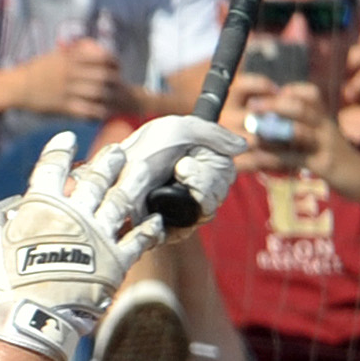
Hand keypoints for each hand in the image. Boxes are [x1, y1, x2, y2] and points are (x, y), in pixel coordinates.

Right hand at [0, 127, 220, 360]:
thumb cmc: (8, 285)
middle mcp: (75, 213)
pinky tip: (157, 220)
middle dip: (108, 161)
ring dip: (133, 182)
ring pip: (122, 199)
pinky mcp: (117, 260)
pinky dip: (149, 229)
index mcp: (43, 206)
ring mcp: (99, 235)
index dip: (60, 150)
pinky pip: (139, 239)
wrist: (36, 317)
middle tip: (117, 151)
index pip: (52, 167)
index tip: (67, 139)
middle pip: (96, 178)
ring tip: (142, 169)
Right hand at [20, 36, 125, 118]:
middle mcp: (71, 73)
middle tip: (117, 87)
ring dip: (109, 99)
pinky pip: (88, 111)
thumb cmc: (38, 70)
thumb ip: (75, 51)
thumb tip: (93, 46)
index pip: (102, 57)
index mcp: (71, 58)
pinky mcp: (63, 107)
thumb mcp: (56, 55)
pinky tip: (100, 114)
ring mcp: (68, 90)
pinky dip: (98, 113)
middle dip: (115, 82)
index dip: (114, 63)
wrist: (17, 87)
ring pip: (99, 94)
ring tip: (113, 102)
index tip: (116, 68)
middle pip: (104, 77)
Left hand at [96, 110, 245, 225]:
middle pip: (220, 194)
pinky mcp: (163, 228)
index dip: (213, 170)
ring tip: (173, 181)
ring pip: (207, 211)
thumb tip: (244, 146)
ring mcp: (178, 208)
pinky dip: (181, 220)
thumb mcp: (180, 129)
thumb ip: (214, 135)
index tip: (187, 163)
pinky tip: (165, 206)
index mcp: (200, 165)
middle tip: (180, 169)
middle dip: (204, 180)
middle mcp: (192, 188)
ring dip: (195, 193)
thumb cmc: (145, 145)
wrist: (115, 168)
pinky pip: (185, 231)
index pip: (226, 174)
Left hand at [226, 78, 359, 185]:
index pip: (310, 94)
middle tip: (252, 105)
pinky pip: (293, 159)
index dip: (290, 90)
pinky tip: (256, 159)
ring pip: (298, 132)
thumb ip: (303, 127)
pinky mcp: (321, 164)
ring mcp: (324, 144)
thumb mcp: (322, 137)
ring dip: (271, 131)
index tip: (268, 92)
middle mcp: (325, 126)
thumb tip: (272, 122)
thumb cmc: (335, 156)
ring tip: (251, 133)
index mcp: (324, 117)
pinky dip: (272, 159)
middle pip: (301, 108)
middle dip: (274, 105)